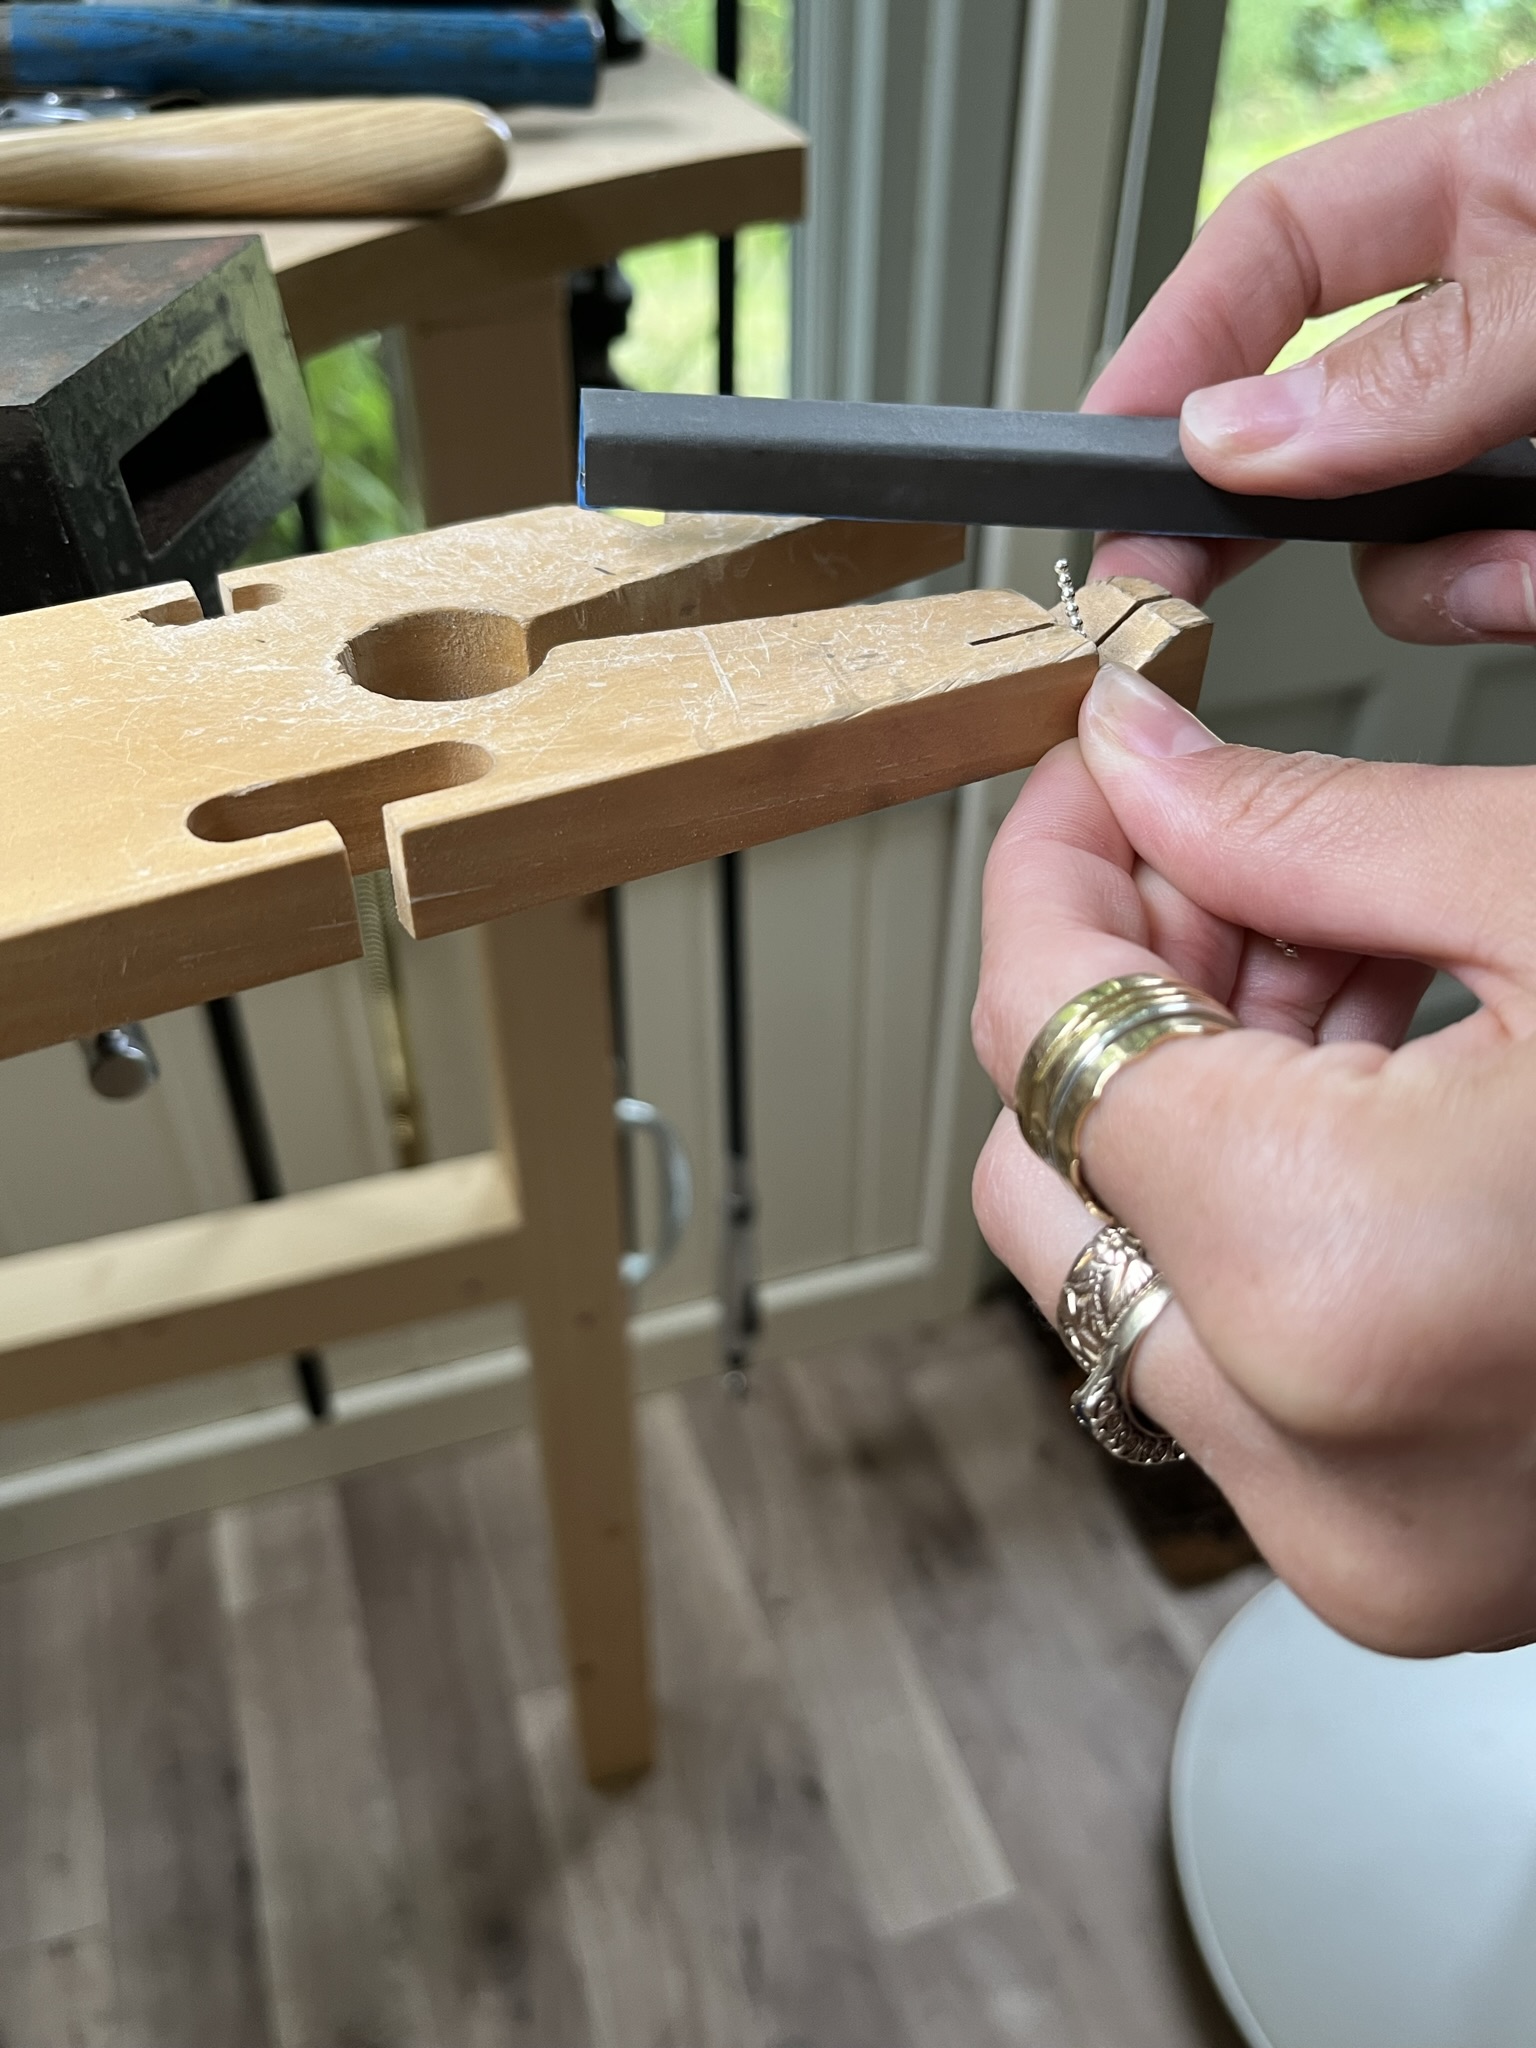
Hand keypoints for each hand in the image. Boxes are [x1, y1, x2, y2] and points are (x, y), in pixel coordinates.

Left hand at [971, 663, 1535, 1656]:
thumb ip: (1312, 824)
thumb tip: (1147, 762)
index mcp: (1338, 1274)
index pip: (1039, 1030)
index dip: (1050, 866)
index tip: (1094, 772)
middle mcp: (1310, 1454)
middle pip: (1049, 1161)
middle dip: (1117, 978)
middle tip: (1214, 844)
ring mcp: (1353, 1538)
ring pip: (1125, 1262)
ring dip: (1193, 1087)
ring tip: (1328, 947)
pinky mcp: (1406, 1563)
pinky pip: (1229, 1350)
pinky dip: (1261, 1201)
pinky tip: (1372, 1072)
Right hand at [1084, 62, 1535, 641]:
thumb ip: (1420, 363)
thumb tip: (1240, 437)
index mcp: (1502, 183)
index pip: (1278, 244)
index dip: (1175, 345)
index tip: (1104, 453)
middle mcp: (1507, 313)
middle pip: (1315, 424)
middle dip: (1257, 515)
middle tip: (1167, 590)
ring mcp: (1532, 430)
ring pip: (1407, 536)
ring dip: (1437, 578)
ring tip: (1512, 572)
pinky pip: (1487, 587)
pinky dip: (1507, 600)